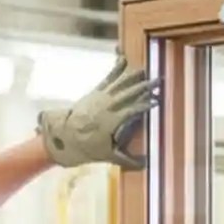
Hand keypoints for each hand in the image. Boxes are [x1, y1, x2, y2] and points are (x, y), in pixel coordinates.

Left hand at [36, 55, 159, 169]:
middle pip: (130, 93)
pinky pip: (108, 78)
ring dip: (134, 77)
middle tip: (159, 81)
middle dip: (145, 87)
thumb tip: (146, 165)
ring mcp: (101, 97)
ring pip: (120, 84)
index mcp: (113, 120)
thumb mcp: (108, 156)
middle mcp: (108, 105)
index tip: (157, 102)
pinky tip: (123, 59)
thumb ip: (128, 160)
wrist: (64, 136)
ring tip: (145, 70)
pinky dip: (116, 69)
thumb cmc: (87, 147)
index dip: (146, 105)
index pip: (133, 110)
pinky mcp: (95, 92)